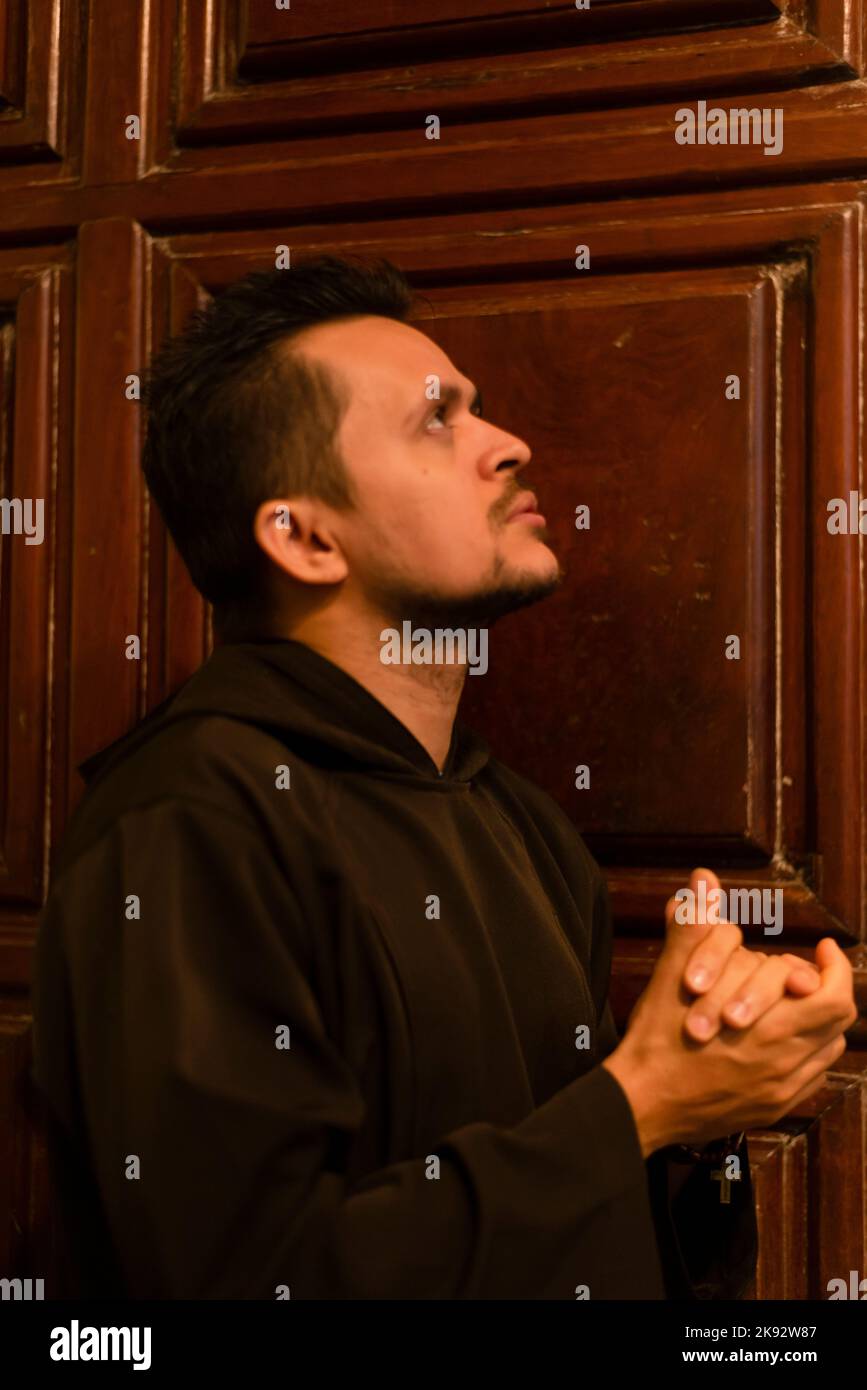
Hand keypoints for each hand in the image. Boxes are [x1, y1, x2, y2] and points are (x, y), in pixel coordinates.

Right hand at [603, 885, 857, 1154]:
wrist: (640, 1103)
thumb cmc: (656, 1038)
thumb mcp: (672, 977)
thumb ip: (694, 925)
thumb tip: (702, 878)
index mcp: (769, 1028)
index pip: (834, 996)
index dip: (834, 967)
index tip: (821, 947)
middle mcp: (785, 1063)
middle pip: (839, 1021)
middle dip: (830, 989)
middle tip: (809, 973)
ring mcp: (781, 1090)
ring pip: (829, 1049)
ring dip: (820, 1021)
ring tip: (796, 1003)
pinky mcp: (773, 1110)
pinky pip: (813, 1078)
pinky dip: (808, 1053)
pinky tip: (783, 1040)